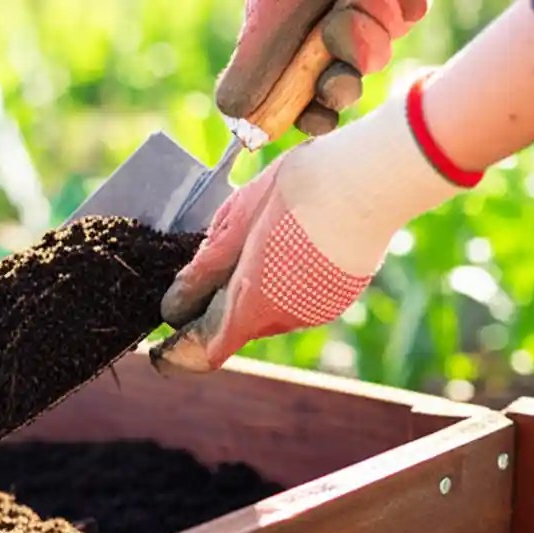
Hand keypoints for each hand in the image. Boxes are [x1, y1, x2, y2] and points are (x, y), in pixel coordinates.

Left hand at [151, 78, 465, 372]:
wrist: (373, 177)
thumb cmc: (298, 190)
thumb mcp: (234, 223)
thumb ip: (201, 273)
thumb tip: (174, 309)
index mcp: (253, 304)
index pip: (206, 352)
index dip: (178, 354)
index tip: (160, 353)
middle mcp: (286, 318)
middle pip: (236, 323)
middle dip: (220, 301)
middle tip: (217, 258)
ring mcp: (317, 310)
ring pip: (268, 308)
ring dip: (255, 285)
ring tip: (266, 234)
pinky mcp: (338, 296)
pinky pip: (297, 297)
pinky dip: (286, 278)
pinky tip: (294, 240)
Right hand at [217, 0, 428, 135]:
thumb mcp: (265, 25)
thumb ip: (247, 73)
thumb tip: (237, 122)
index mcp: (288, 50)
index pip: (303, 104)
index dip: (312, 115)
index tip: (320, 115)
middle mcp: (325, 38)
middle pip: (344, 85)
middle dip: (342, 73)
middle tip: (335, 53)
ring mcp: (366, 18)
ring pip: (379, 51)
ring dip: (367, 27)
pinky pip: (410, 14)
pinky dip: (397, 1)